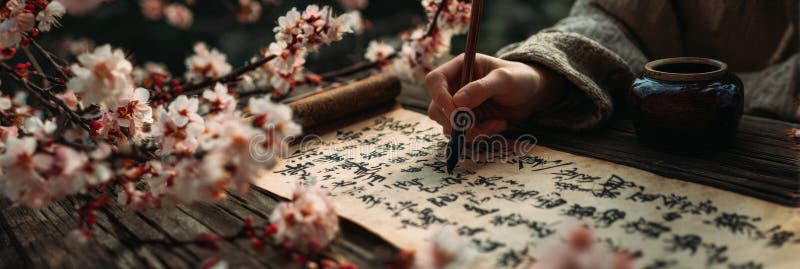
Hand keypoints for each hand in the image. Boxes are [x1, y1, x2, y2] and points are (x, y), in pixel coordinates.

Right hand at [425, 53, 565, 139]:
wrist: (532, 94)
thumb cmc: (520, 78)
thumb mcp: (504, 79)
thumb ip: (481, 88)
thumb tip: (457, 102)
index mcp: (459, 67)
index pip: (434, 80)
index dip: (439, 97)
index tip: (456, 113)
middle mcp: (454, 86)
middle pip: (436, 107)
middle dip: (455, 121)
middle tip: (475, 125)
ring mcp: (459, 105)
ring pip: (447, 125)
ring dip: (469, 131)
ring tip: (495, 125)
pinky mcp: (467, 121)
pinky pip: (462, 134)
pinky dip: (479, 134)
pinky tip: (498, 125)